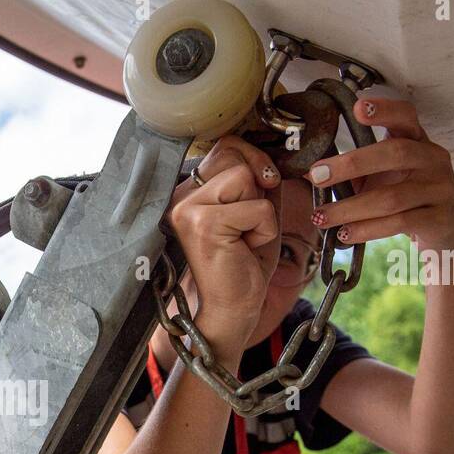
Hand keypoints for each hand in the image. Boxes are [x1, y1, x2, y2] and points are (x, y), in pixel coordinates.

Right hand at [165, 136, 281, 342]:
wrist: (233, 307)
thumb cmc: (244, 263)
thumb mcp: (257, 211)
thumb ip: (260, 179)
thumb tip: (272, 155)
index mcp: (189, 192)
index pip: (224, 146)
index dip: (253, 159)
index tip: (265, 183)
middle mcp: (180, 197)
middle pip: (234, 155)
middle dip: (257, 187)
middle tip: (247, 225)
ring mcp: (187, 209)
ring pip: (245, 177)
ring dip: (260, 210)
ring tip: (244, 237)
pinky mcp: (202, 224)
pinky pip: (257, 207)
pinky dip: (264, 229)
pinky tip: (244, 248)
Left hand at [307, 99, 453, 250]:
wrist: (451, 232)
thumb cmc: (410, 199)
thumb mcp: (386, 179)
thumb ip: (357, 172)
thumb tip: (314, 174)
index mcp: (418, 143)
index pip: (406, 117)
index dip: (384, 110)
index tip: (358, 108)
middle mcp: (433, 160)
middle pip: (395, 153)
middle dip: (351, 164)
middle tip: (317, 176)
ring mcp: (440, 189)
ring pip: (392, 197)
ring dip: (350, 208)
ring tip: (321, 217)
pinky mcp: (440, 218)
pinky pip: (399, 222)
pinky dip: (367, 229)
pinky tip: (345, 234)